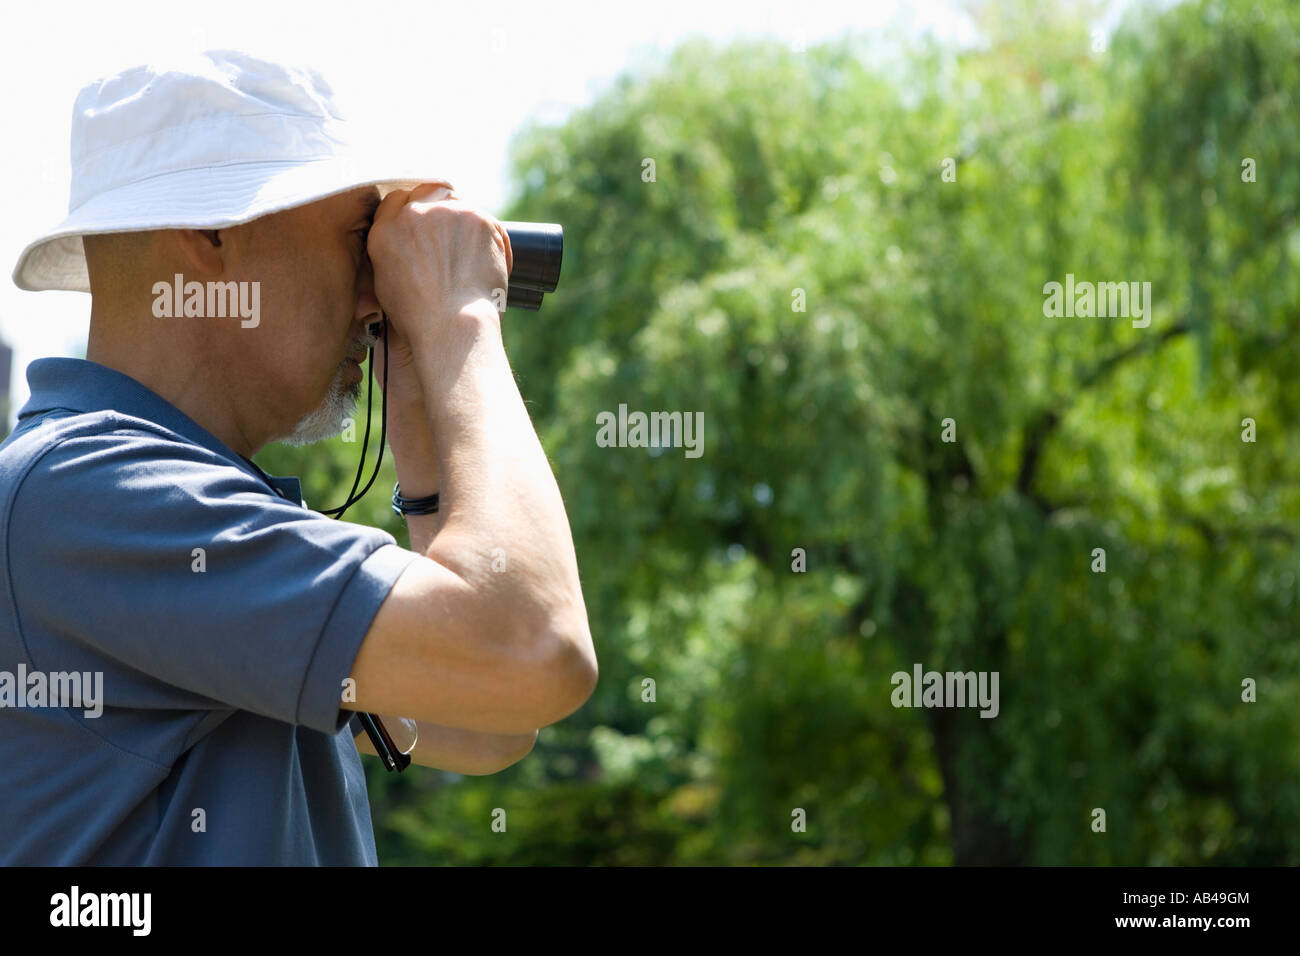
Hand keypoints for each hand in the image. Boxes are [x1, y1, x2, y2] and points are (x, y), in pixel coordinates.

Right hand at [366, 182, 513, 360]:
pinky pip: (489, 223)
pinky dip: (493, 242)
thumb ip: (391, 253)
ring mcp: (447, 212)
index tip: (428, 226)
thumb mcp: (386, 285)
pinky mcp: (478, 218)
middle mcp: (413, 214)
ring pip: (461, 205)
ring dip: (467, 225)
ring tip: (472, 260)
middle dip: (442, 208)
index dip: (415, 209)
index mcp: (385, 230)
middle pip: (430, 192)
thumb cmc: (421, 318)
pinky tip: (490, 266)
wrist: (452, 325)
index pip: (399, 199)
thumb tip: (407, 248)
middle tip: (454, 238)